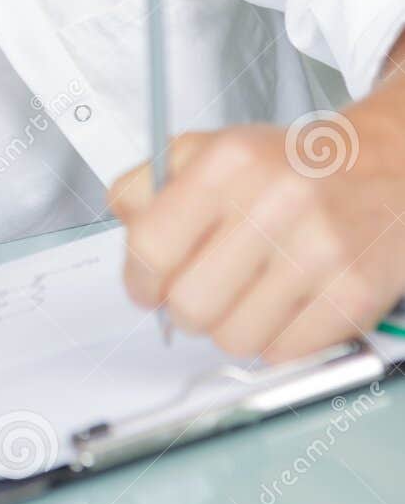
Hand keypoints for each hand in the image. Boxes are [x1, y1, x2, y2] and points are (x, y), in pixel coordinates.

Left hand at [107, 108, 404, 361]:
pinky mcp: (354, 294)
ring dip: (233, 326)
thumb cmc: (291, 168)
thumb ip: (152, 185)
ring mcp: (319, 249)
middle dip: (186, 308)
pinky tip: (289, 303)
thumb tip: (125, 223)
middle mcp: (276, 199)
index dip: (138, 279)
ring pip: (233, 339)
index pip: (149, 245)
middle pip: (187, 304)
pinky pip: (282, 352)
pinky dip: (277, 338)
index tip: (145, 287)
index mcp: (230, 161)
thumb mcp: (213, 151)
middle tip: (203, 292)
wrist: (385, 167)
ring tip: (252, 293)